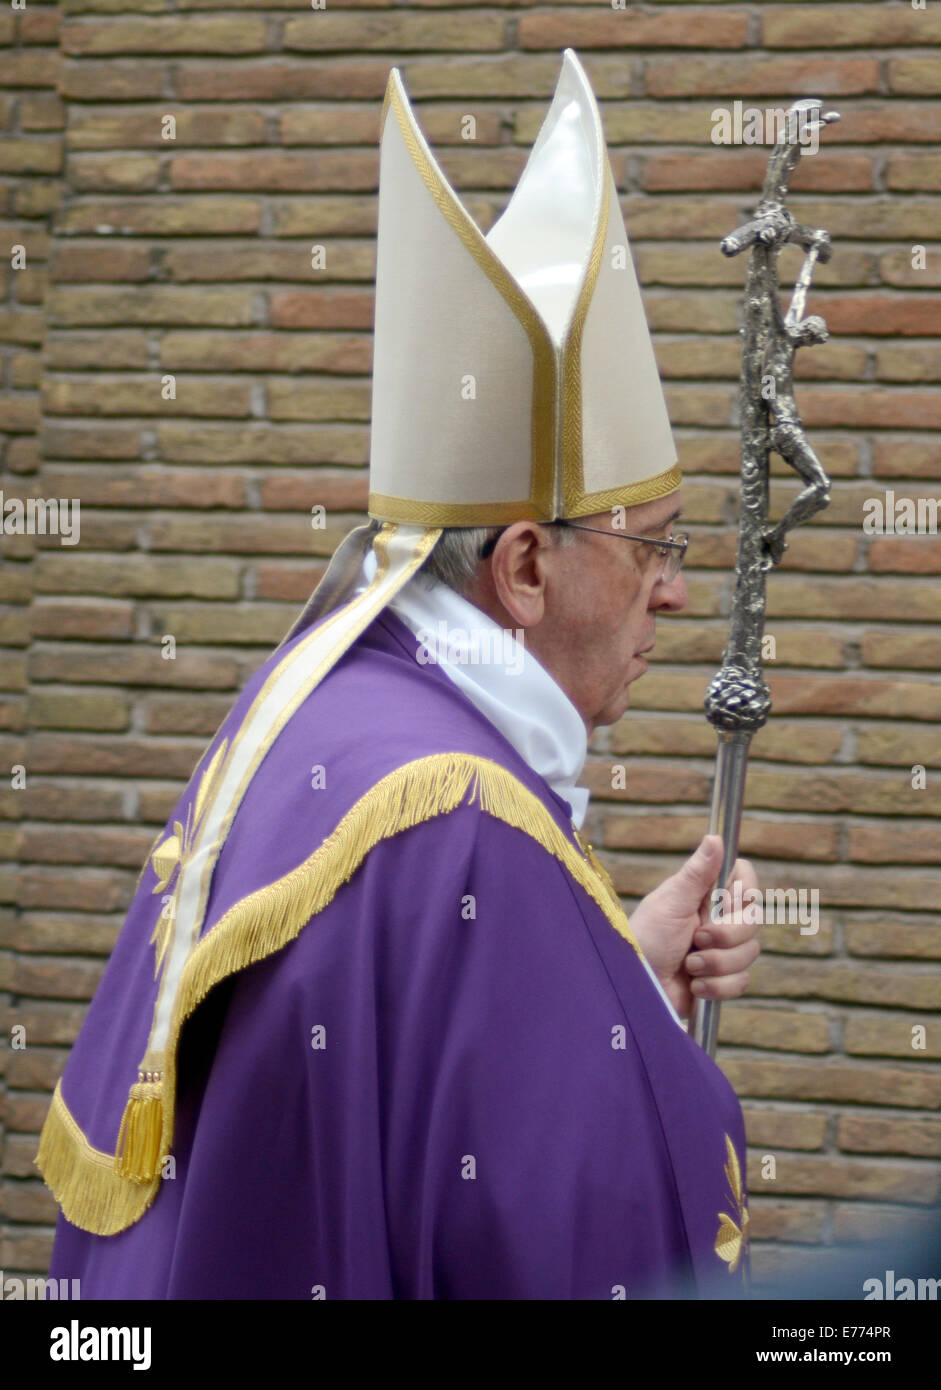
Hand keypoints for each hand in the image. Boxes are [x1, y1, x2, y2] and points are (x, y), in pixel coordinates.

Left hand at [629, 834, 760, 1019]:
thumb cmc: (646, 939)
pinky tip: (695, 985)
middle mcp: (719, 919)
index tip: (726, 902)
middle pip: (755, 919)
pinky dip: (716, 986)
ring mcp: (723, 950)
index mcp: (706, 895)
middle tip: (697, 938)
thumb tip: (715, 836)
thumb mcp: (670, 903)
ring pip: (750, 952)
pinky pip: (742, 981)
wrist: (637, 987)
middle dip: (726, 935)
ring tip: (688, 964)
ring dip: (716, 963)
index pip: (745, 879)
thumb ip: (697, 874)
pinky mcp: (723, 979)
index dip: (743, 892)